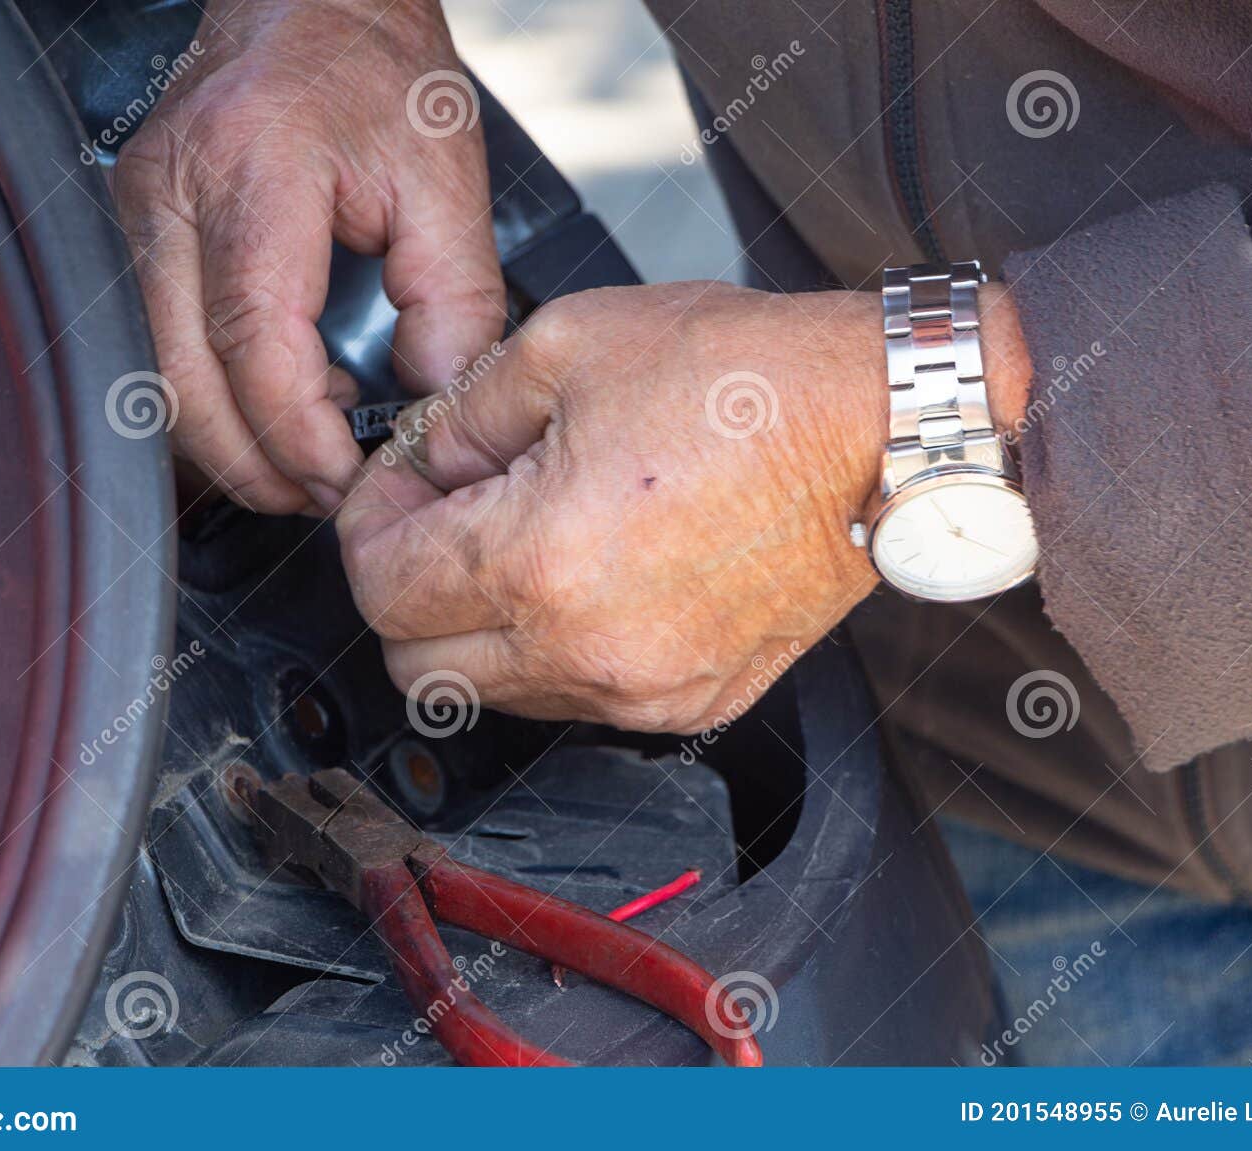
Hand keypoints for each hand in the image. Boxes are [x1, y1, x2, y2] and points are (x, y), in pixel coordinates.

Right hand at [113, 0, 504, 513]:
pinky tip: (286, 396)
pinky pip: (164, 346)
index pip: (254, 344)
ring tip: (315, 451)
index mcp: (254, 169)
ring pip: (159, 378)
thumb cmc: (377, 70)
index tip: (349, 477)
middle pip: (182, 382)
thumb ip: (456, 304)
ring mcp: (140, 211)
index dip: (299, 435)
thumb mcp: (448, 182)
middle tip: (325, 495)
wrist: (311, 4)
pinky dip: (220, 398)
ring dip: (234, 442)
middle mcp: (172, 192)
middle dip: (255, 467)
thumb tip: (433, 405)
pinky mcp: (139, 229)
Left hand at [337, 282, 1028, 731]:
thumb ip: (460, 414)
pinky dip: (559, 648)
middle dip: (408, 588)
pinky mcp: (694, 704)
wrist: (882, 431)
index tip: (401, 484)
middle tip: (448, 514)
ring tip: (534, 533)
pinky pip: (580, 699)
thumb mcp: (569, 345)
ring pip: (495, 693)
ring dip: (481, 623)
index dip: (369, 525)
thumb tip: (421, 459)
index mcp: (538, 562)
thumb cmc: (749, 380)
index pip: (380, 587)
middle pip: (417, 664)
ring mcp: (644, 692)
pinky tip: (598, 573)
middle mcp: (585, 651)